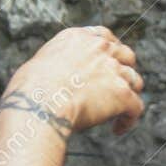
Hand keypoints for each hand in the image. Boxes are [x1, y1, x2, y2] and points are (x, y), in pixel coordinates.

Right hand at [5, 26, 145, 136]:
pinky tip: (117, 129)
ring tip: (119, 111)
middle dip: (123, 70)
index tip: (108, 62)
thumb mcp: (38, 64)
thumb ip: (55, 65)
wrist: (40, 102)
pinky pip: (135, 107)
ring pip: (134, 80)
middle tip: (117, 87)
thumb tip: (51, 79)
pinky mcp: (122, 93)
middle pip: (126, 55)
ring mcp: (114, 70)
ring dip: (129, 94)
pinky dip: (129, 119)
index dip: (110, 50)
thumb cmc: (29, 89)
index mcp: (78, 38)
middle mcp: (100, 49)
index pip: (104, 36)